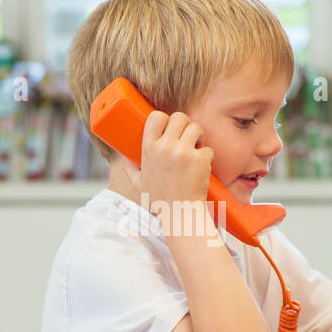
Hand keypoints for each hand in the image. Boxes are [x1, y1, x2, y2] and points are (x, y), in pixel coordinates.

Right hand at [120, 111, 212, 225]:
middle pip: (180, 117)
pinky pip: (207, 148)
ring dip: (199, 137)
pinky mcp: (199, 159)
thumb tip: (123, 160)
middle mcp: (164, 147)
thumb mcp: (139, 184)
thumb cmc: (160, 200)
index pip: (156, 116)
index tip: (171, 128)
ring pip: (196, 128)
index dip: (166, 119)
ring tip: (197, 148)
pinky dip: (207, 156)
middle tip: (189, 137)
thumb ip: (130, 170)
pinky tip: (202, 167)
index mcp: (149, 149)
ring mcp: (183, 152)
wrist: (179, 214)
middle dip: (186, 125)